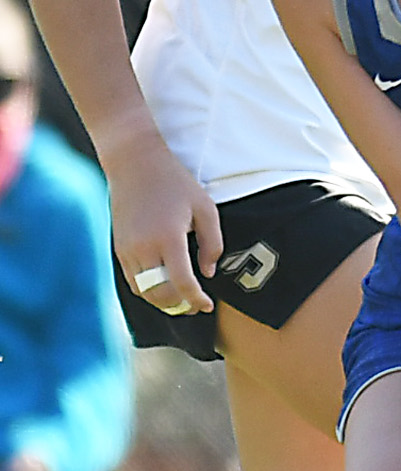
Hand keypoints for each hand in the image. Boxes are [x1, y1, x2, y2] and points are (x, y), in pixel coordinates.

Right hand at [106, 133, 221, 314]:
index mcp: (168, 237)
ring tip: (181, 300)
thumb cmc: (175, 183)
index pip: (182, 283)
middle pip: (160, 294)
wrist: (134, 163)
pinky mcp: (118, 248)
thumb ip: (212, 243)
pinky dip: (148, 289)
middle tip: (195, 306)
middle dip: (180, 306)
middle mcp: (144, 247)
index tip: (207, 306)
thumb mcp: (205, 208)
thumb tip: (208, 273)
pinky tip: (163, 286)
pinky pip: (132, 280)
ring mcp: (127, 249)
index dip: (196, 300)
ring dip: (163, 301)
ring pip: (144, 291)